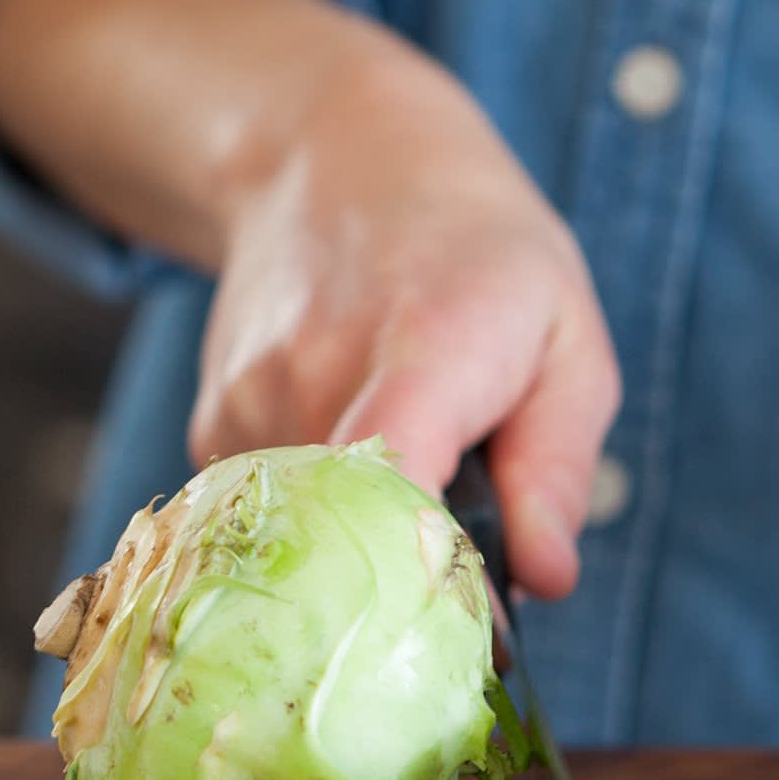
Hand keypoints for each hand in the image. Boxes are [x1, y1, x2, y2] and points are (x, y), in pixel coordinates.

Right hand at [189, 14, 617, 598]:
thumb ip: (559, 466)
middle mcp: (320, 373)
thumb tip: (543, 581)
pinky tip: (351, 456)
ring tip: (412, 475)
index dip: (417, 564)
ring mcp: (251, 402)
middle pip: (352, 542)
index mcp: (431, 347)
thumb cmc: (480, 254)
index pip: (394, 474)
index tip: (460, 621)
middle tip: (463, 574)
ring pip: (311, 542)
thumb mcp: (566, 338)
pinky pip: (272, 521)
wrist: (333, 158)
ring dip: (365, 543)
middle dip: (410, 585)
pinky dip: (320, 517)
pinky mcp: (211, 429)